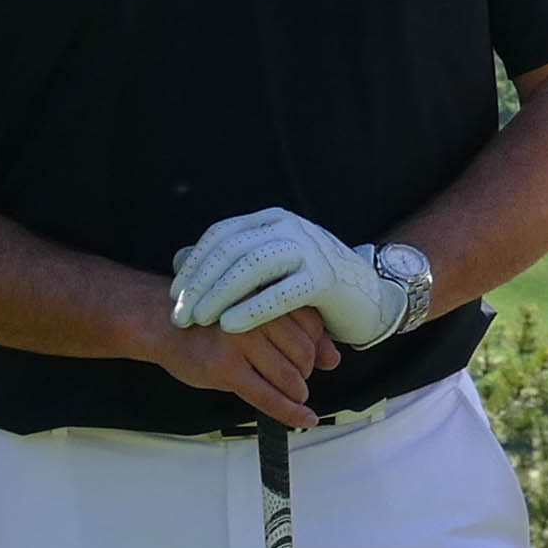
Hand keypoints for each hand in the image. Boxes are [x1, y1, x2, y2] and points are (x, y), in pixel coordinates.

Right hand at [142, 305, 340, 428]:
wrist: (161, 321)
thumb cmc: (209, 317)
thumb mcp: (253, 312)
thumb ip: (296, 329)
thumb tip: (334, 359)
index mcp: (265, 295)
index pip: (313, 326)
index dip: (317, 346)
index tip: (312, 358)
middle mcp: (256, 315)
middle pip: (304, 354)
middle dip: (305, 372)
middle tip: (294, 377)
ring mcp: (241, 342)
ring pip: (289, 378)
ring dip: (297, 393)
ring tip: (292, 394)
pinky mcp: (226, 369)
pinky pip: (269, 398)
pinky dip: (291, 413)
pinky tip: (304, 419)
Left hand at [170, 207, 421, 351]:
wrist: (371, 297)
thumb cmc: (312, 285)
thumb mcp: (270, 267)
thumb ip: (231, 262)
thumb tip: (178, 260)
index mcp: (273, 221)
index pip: (222, 234)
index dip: (195, 263)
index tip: (175, 291)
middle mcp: (290, 228)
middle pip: (232, 250)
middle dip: (201, 283)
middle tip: (180, 313)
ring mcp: (309, 250)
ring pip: (252, 267)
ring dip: (220, 294)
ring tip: (199, 319)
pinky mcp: (325, 279)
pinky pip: (280, 293)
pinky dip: (251, 309)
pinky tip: (229, 326)